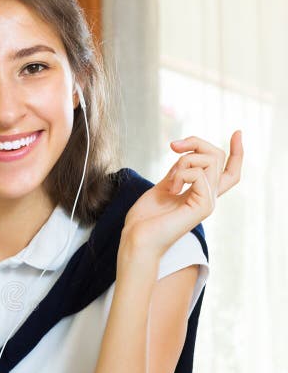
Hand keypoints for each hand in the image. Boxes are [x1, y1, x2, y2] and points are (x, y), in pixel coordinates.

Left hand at [122, 131, 242, 259]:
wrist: (137, 240)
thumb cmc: (144, 219)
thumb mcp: (162, 188)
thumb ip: (177, 173)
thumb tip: (185, 155)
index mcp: (200, 194)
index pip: (229, 171)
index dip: (236, 152)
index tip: (237, 132)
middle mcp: (209, 197)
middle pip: (218, 157)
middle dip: (196, 142)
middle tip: (173, 145)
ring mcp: (208, 202)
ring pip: (211, 160)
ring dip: (184, 161)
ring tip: (170, 180)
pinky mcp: (203, 206)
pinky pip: (200, 173)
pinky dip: (182, 173)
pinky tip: (172, 188)